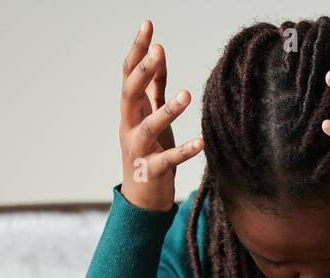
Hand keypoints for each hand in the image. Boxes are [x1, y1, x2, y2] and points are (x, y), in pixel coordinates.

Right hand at [119, 20, 203, 211]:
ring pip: (148, 127)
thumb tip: (157, 54)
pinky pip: (169, 159)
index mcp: (129, 111)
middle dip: (143, 72)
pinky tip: (201, 142)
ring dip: (167, 111)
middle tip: (157, 50)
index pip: (128, 75)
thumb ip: (153, 88)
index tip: (148, 26)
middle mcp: (128, 128)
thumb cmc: (149, 152)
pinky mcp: (153, 171)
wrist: (140, 200)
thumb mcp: (150, 117)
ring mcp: (139, 150)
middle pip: (130, 94)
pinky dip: (185, 151)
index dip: (137, 51)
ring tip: (186, 95)